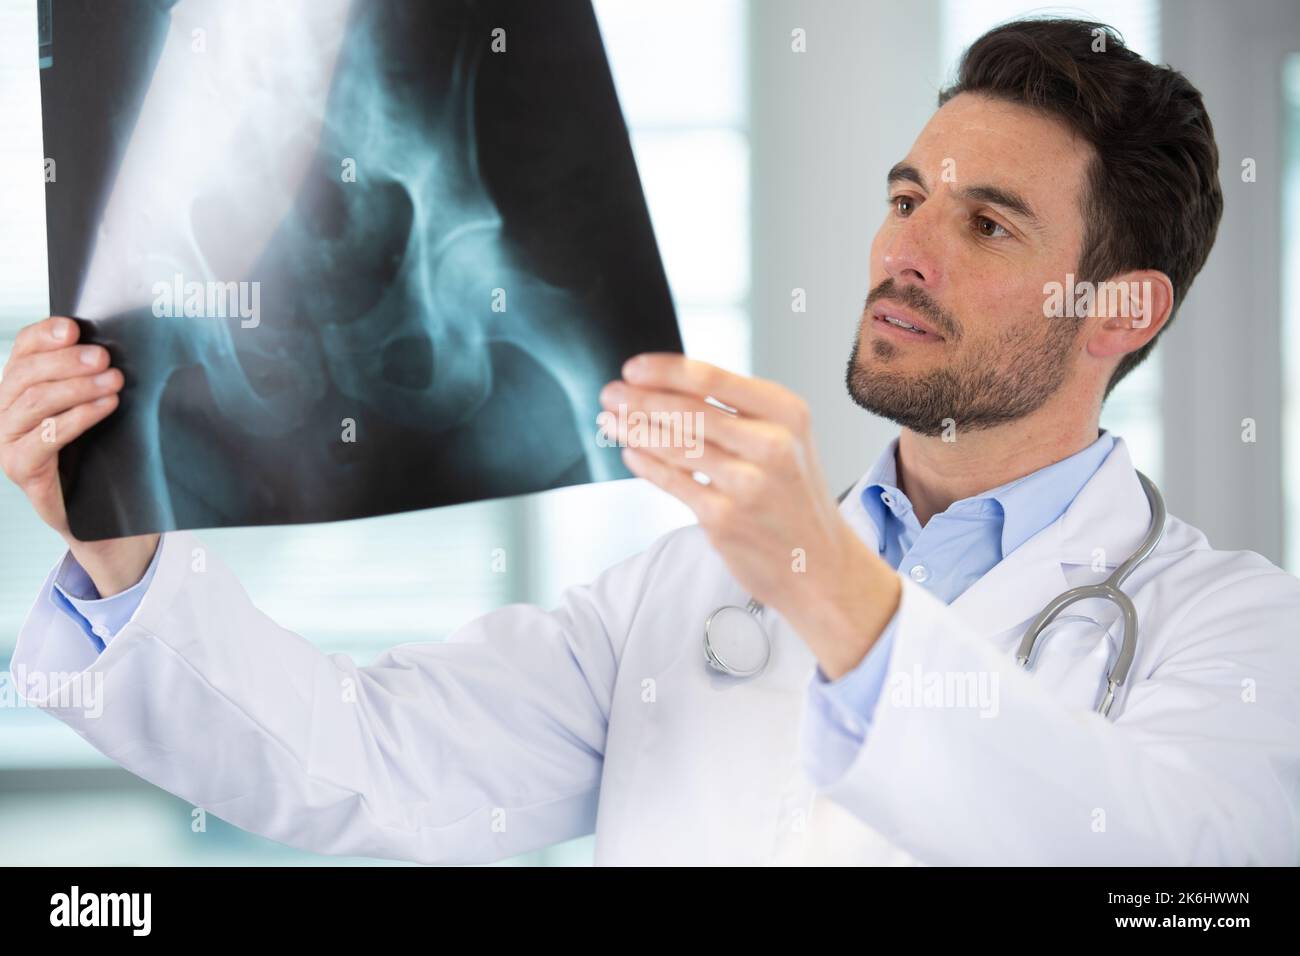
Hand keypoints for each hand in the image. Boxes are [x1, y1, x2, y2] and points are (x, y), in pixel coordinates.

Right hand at [0, 316, 157, 594]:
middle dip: (67, 361)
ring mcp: (6, 439)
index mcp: (14, 386)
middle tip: (104, 357)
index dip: (44, 335)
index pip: (22, 349)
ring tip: (114, 381)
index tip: (73, 328)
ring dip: (78, 387)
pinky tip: (106, 406)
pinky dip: (79, 416)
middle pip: (27, 373)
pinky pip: (46, 435)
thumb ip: (87, 375)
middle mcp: (2, 410)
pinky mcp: (20, 467)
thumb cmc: (92, 449)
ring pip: (35, 401)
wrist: (93, 506)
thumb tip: (108, 345)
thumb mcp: (87, 404)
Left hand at [598, 353, 899, 677]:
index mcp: (786, 412)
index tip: (634, 368)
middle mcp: (771, 444)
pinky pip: (673, 482)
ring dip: (634, 429)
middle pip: (687, 410)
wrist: (820, 566)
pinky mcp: (725, 518)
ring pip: (675, 446)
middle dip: (638, 400)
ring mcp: (747, 483)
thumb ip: (738, 412)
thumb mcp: (786, 440)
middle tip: (610, 393)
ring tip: (611, 420)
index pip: (712, 378)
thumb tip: (671, 386)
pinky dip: (646, 464)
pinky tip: (631, 452)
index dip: (663, 371)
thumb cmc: (795, 498)